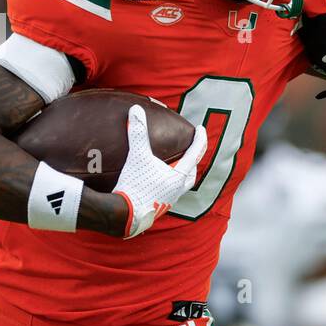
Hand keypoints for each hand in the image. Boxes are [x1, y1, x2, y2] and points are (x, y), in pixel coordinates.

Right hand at [113, 105, 207, 238]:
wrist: (125, 215)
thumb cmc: (134, 185)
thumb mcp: (137, 156)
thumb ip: (137, 133)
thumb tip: (135, 110)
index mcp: (179, 176)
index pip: (195, 153)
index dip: (199, 139)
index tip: (201, 129)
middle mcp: (178, 189)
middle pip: (192, 173)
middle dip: (193, 161)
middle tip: (190, 151)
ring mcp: (169, 200)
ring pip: (182, 186)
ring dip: (181, 174)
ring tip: (173, 167)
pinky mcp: (158, 208)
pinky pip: (169, 193)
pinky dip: (168, 184)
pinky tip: (156, 182)